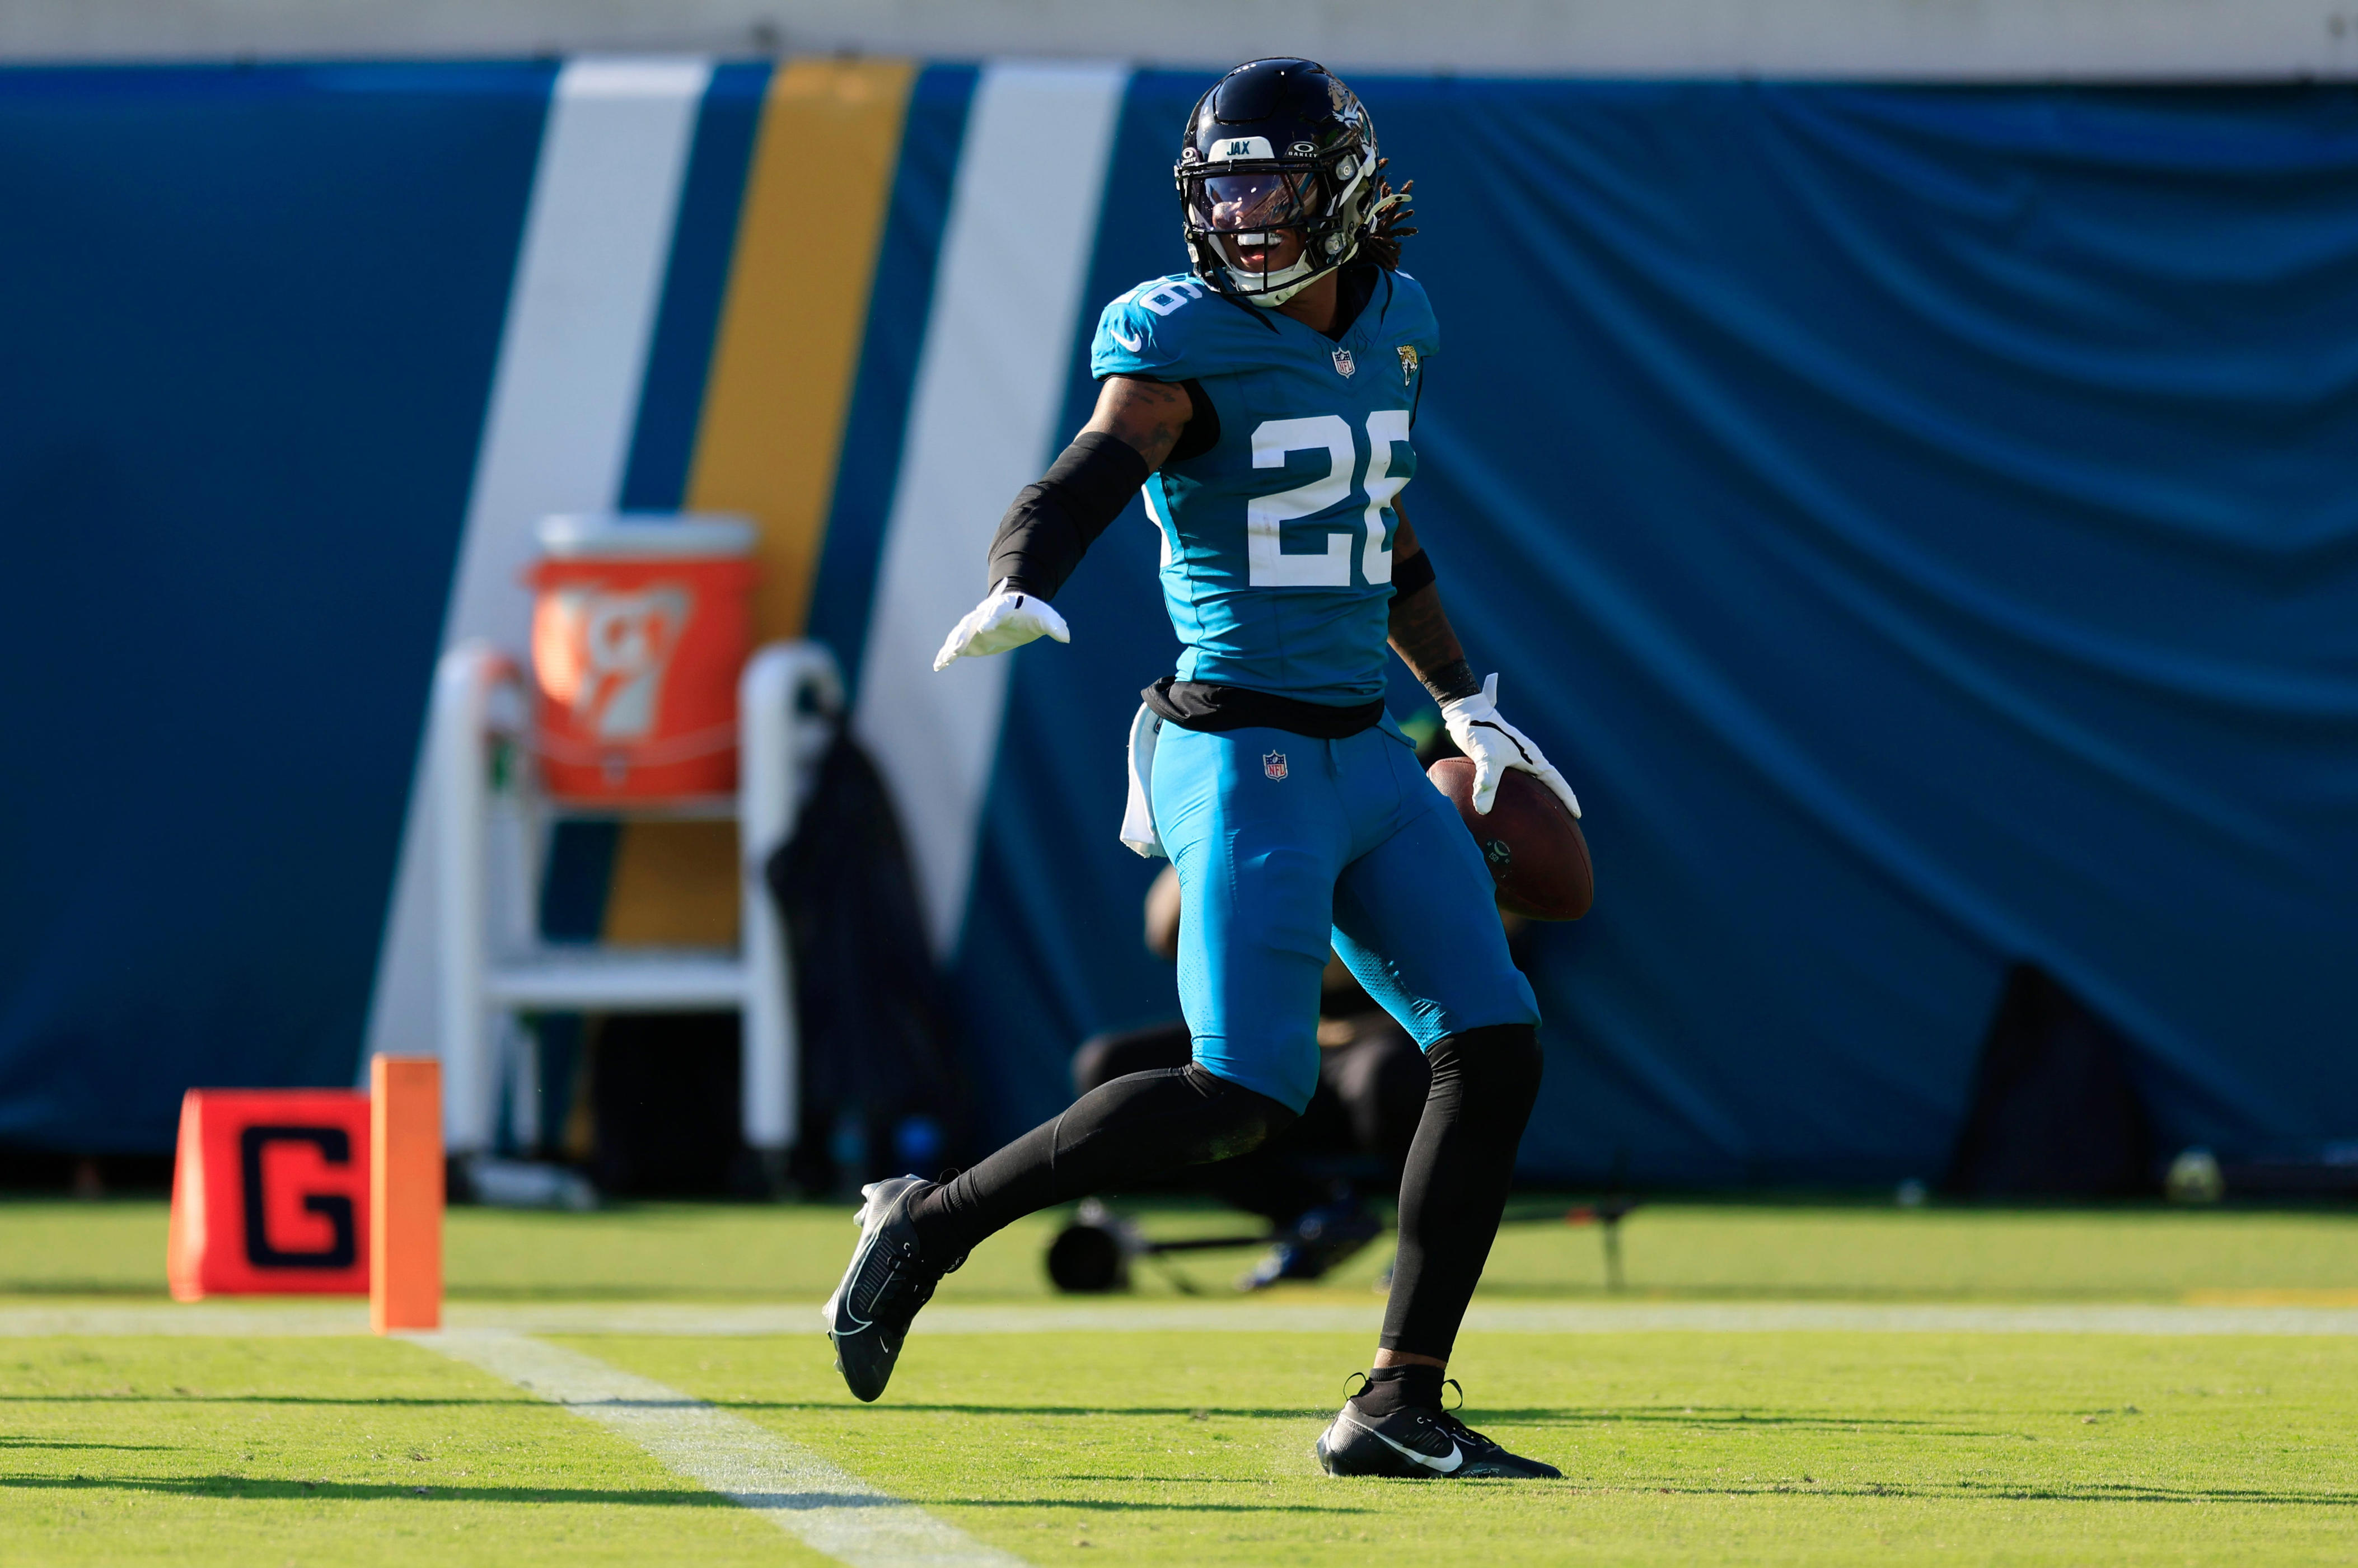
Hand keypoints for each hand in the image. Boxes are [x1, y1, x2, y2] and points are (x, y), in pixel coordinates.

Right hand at [932, 580, 1069, 670]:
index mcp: (1004, 606)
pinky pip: (956, 645)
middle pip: (971, 622)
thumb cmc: (1031, 611)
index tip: (986, 627)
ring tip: (944, 659)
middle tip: (957, 647)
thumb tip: (1065, 636)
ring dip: (952, 646)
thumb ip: (1054, 624)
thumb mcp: (1045, 616)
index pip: (997, 610)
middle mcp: (985, 614)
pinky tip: (939, 665)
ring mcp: (975, 626)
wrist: (1015, 606)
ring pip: (959, 634)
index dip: (992, 617)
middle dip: (963, 634)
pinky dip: (947, 654)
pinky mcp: (970, 638)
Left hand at [1440, 673, 1580, 818]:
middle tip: (1563, 820)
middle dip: (1556, 800)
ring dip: (1538, 796)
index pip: (1555, 780)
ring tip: (1539, 815)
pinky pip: (1515, 779)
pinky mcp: (1500, 758)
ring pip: (1532, 781)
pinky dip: (1517, 792)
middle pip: (1547, 782)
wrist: (1466, 712)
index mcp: (1531, 756)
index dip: (1567, 797)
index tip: (1577, 814)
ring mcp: (1514, 757)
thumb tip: (1483, 810)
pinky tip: (1508, 803)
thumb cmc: (1480, 731)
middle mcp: (1526, 757)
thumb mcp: (1485, 757)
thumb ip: (1486, 782)